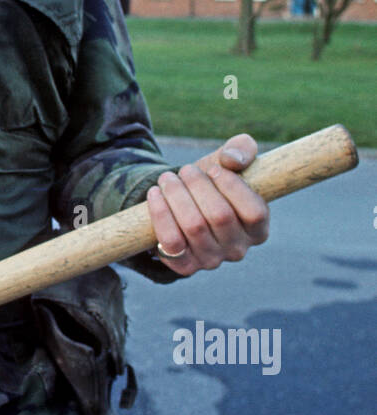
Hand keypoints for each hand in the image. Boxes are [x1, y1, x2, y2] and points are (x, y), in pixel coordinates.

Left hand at [145, 133, 269, 276]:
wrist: (182, 203)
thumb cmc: (213, 183)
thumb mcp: (230, 162)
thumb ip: (242, 149)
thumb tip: (232, 159)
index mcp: (258, 230)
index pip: (254, 213)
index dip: (233, 187)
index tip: (215, 169)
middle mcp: (238, 249)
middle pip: (219, 216)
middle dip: (198, 186)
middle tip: (186, 170)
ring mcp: (211, 260)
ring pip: (193, 227)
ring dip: (176, 195)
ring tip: (168, 178)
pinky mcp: (185, 266)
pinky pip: (171, 242)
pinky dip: (160, 214)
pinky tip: (155, 194)